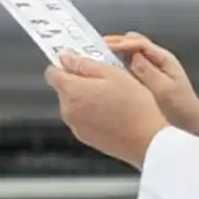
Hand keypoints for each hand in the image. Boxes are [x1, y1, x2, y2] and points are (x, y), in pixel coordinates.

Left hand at [44, 53, 169, 168]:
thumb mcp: (113, 74)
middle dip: (79, 81)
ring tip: (112, 97)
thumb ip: (85, 64)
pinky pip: (82, 118)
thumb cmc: (134, 106)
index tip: (76, 60)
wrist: (146, 140)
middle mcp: (68, 110)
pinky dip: (91, 113)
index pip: (52, 73)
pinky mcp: (85, 137)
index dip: (64, 64)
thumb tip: (66, 58)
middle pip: (64, 88)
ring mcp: (76, 126)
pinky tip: (111, 112)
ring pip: (73, 104)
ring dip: (86, 97)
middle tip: (104, 78)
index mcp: (72, 91)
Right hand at [105, 32, 198, 139]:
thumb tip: (134, 56)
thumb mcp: (165, 90)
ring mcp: (152, 69)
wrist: (192, 124)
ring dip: (116, 53)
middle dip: (116, 44)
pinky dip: (119, 65)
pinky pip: (131, 66)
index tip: (106, 46)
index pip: (140, 43)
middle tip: (97, 48)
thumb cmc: (181, 108)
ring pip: (131, 54)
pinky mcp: (147, 79)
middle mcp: (157, 61)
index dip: (122, 43)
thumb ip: (149, 72)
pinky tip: (108, 71)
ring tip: (99, 57)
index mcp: (164, 59)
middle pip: (134, 44)